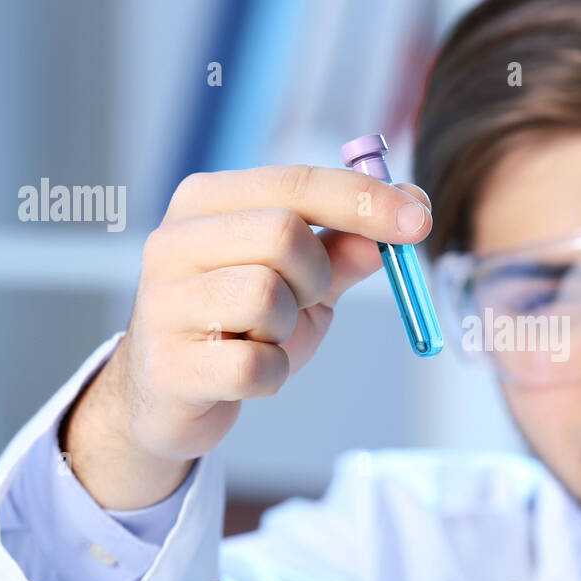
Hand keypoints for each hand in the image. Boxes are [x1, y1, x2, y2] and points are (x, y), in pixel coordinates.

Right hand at [65, 165, 431, 508]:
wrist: (173, 399)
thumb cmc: (241, 326)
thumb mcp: (304, 280)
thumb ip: (350, 246)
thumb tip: (410, 212)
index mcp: (207, 201)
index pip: (296, 182)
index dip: (364, 199)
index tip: (419, 220)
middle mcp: (174, 241)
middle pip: (284, 234)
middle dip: (315, 276)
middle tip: (298, 302)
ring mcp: (161, 302)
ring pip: (267, 297)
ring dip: (288, 328)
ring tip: (262, 337)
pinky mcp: (167, 364)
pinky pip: (255, 364)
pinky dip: (272, 374)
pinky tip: (248, 372)